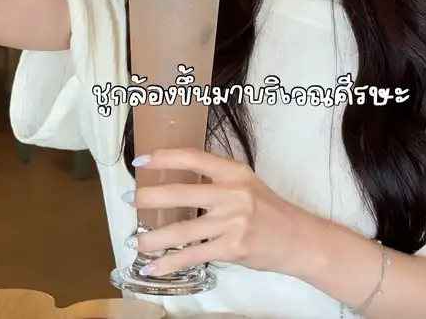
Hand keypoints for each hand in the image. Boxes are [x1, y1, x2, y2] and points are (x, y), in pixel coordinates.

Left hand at [129, 148, 302, 276]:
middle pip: (181, 193)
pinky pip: (193, 256)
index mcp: (233, 172)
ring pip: (182, 231)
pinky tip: (153, 268)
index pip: (193, 158)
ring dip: (153, 238)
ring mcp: (231, 222)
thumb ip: (216, 179)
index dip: (164, 157)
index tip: (142, 160)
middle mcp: (231, 194)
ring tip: (135, 241)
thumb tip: (178, 178)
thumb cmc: (268, 209)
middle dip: (149, 197)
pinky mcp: (230, 248)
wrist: (296, 238)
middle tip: (130, 199)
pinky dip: (169, 264)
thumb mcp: (245, 183)